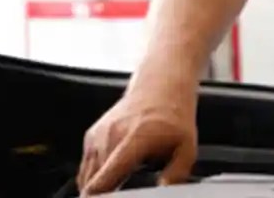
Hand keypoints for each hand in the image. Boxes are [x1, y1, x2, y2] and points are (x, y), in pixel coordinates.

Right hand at [77, 73, 198, 194]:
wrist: (160, 87)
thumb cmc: (173, 116)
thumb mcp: (187, 147)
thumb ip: (176, 174)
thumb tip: (164, 191)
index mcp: (133, 141)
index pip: (104, 179)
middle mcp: (110, 137)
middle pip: (93, 182)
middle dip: (104, 196)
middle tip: (122, 193)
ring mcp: (98, 135)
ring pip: (86, 177)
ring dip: (98, 187)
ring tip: (118, 188)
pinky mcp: (91, 136)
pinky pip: (86, 167)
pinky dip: (94, 176)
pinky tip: (113, 176)